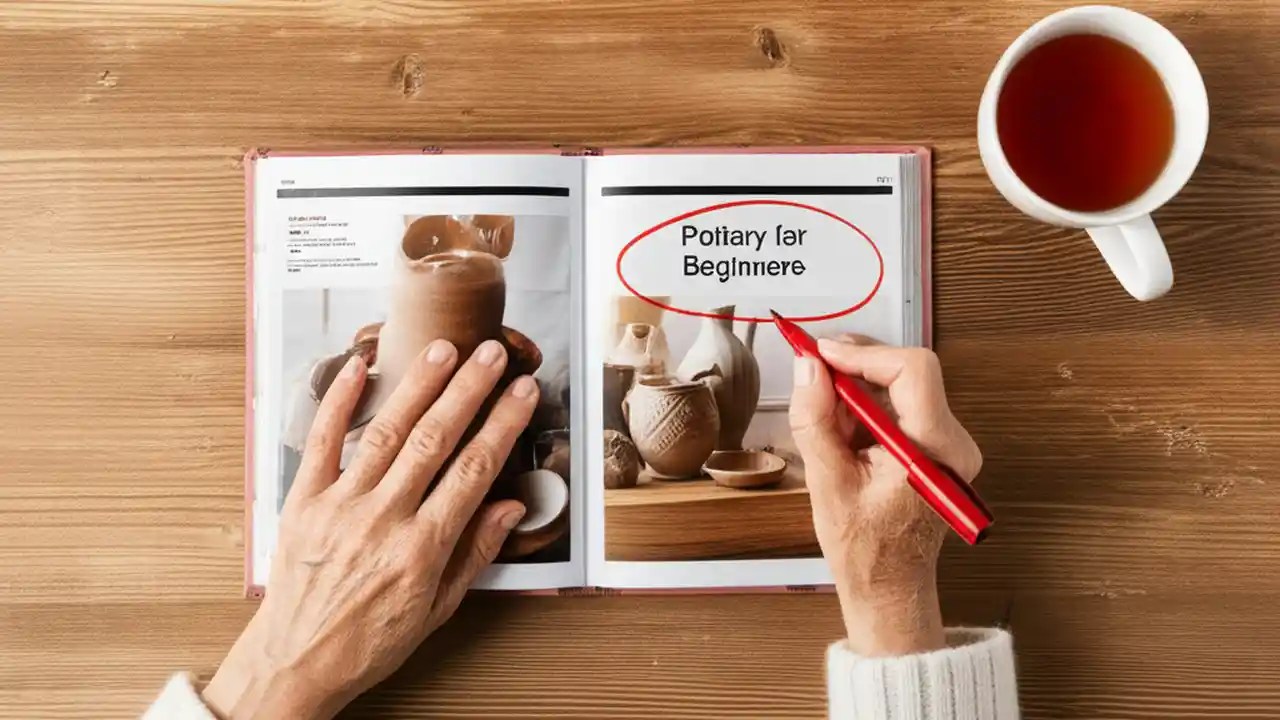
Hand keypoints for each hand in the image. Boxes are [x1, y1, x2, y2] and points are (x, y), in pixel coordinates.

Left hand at [203, 339, 537, 718]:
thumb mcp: (438, 609)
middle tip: (491, 355)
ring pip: (386, 431)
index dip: (503, 425)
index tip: (522, 394)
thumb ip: (475, 552)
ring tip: (443, 350)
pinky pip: (322, 440)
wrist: (297, 662)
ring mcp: (340, 506)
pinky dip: (339, 399)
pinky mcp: (303, 500)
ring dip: (418, 385)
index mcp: (421, 549)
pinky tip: (359, 367)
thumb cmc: (368, 641)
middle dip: (469, 390)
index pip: (474, 470)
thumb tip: (509, 507)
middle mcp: (382, 520)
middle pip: (435, 439)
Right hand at [789, 336, 981, 656]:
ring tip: (823, 415)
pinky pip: (901, 406)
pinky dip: (865, 407)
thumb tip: (807, 368)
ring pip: (902, 386)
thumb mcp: (827, 483)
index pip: (912, 370)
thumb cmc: (867, 552)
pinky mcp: (935, 446)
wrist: (890, 588)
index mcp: (935, 451)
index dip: (863, 353)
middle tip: (813, 369)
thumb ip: (815, 420)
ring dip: (856, 388)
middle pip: (908, 372)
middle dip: (855, 366)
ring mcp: (948, 444)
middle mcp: (953, 443)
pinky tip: (841, 431)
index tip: (822, 352)